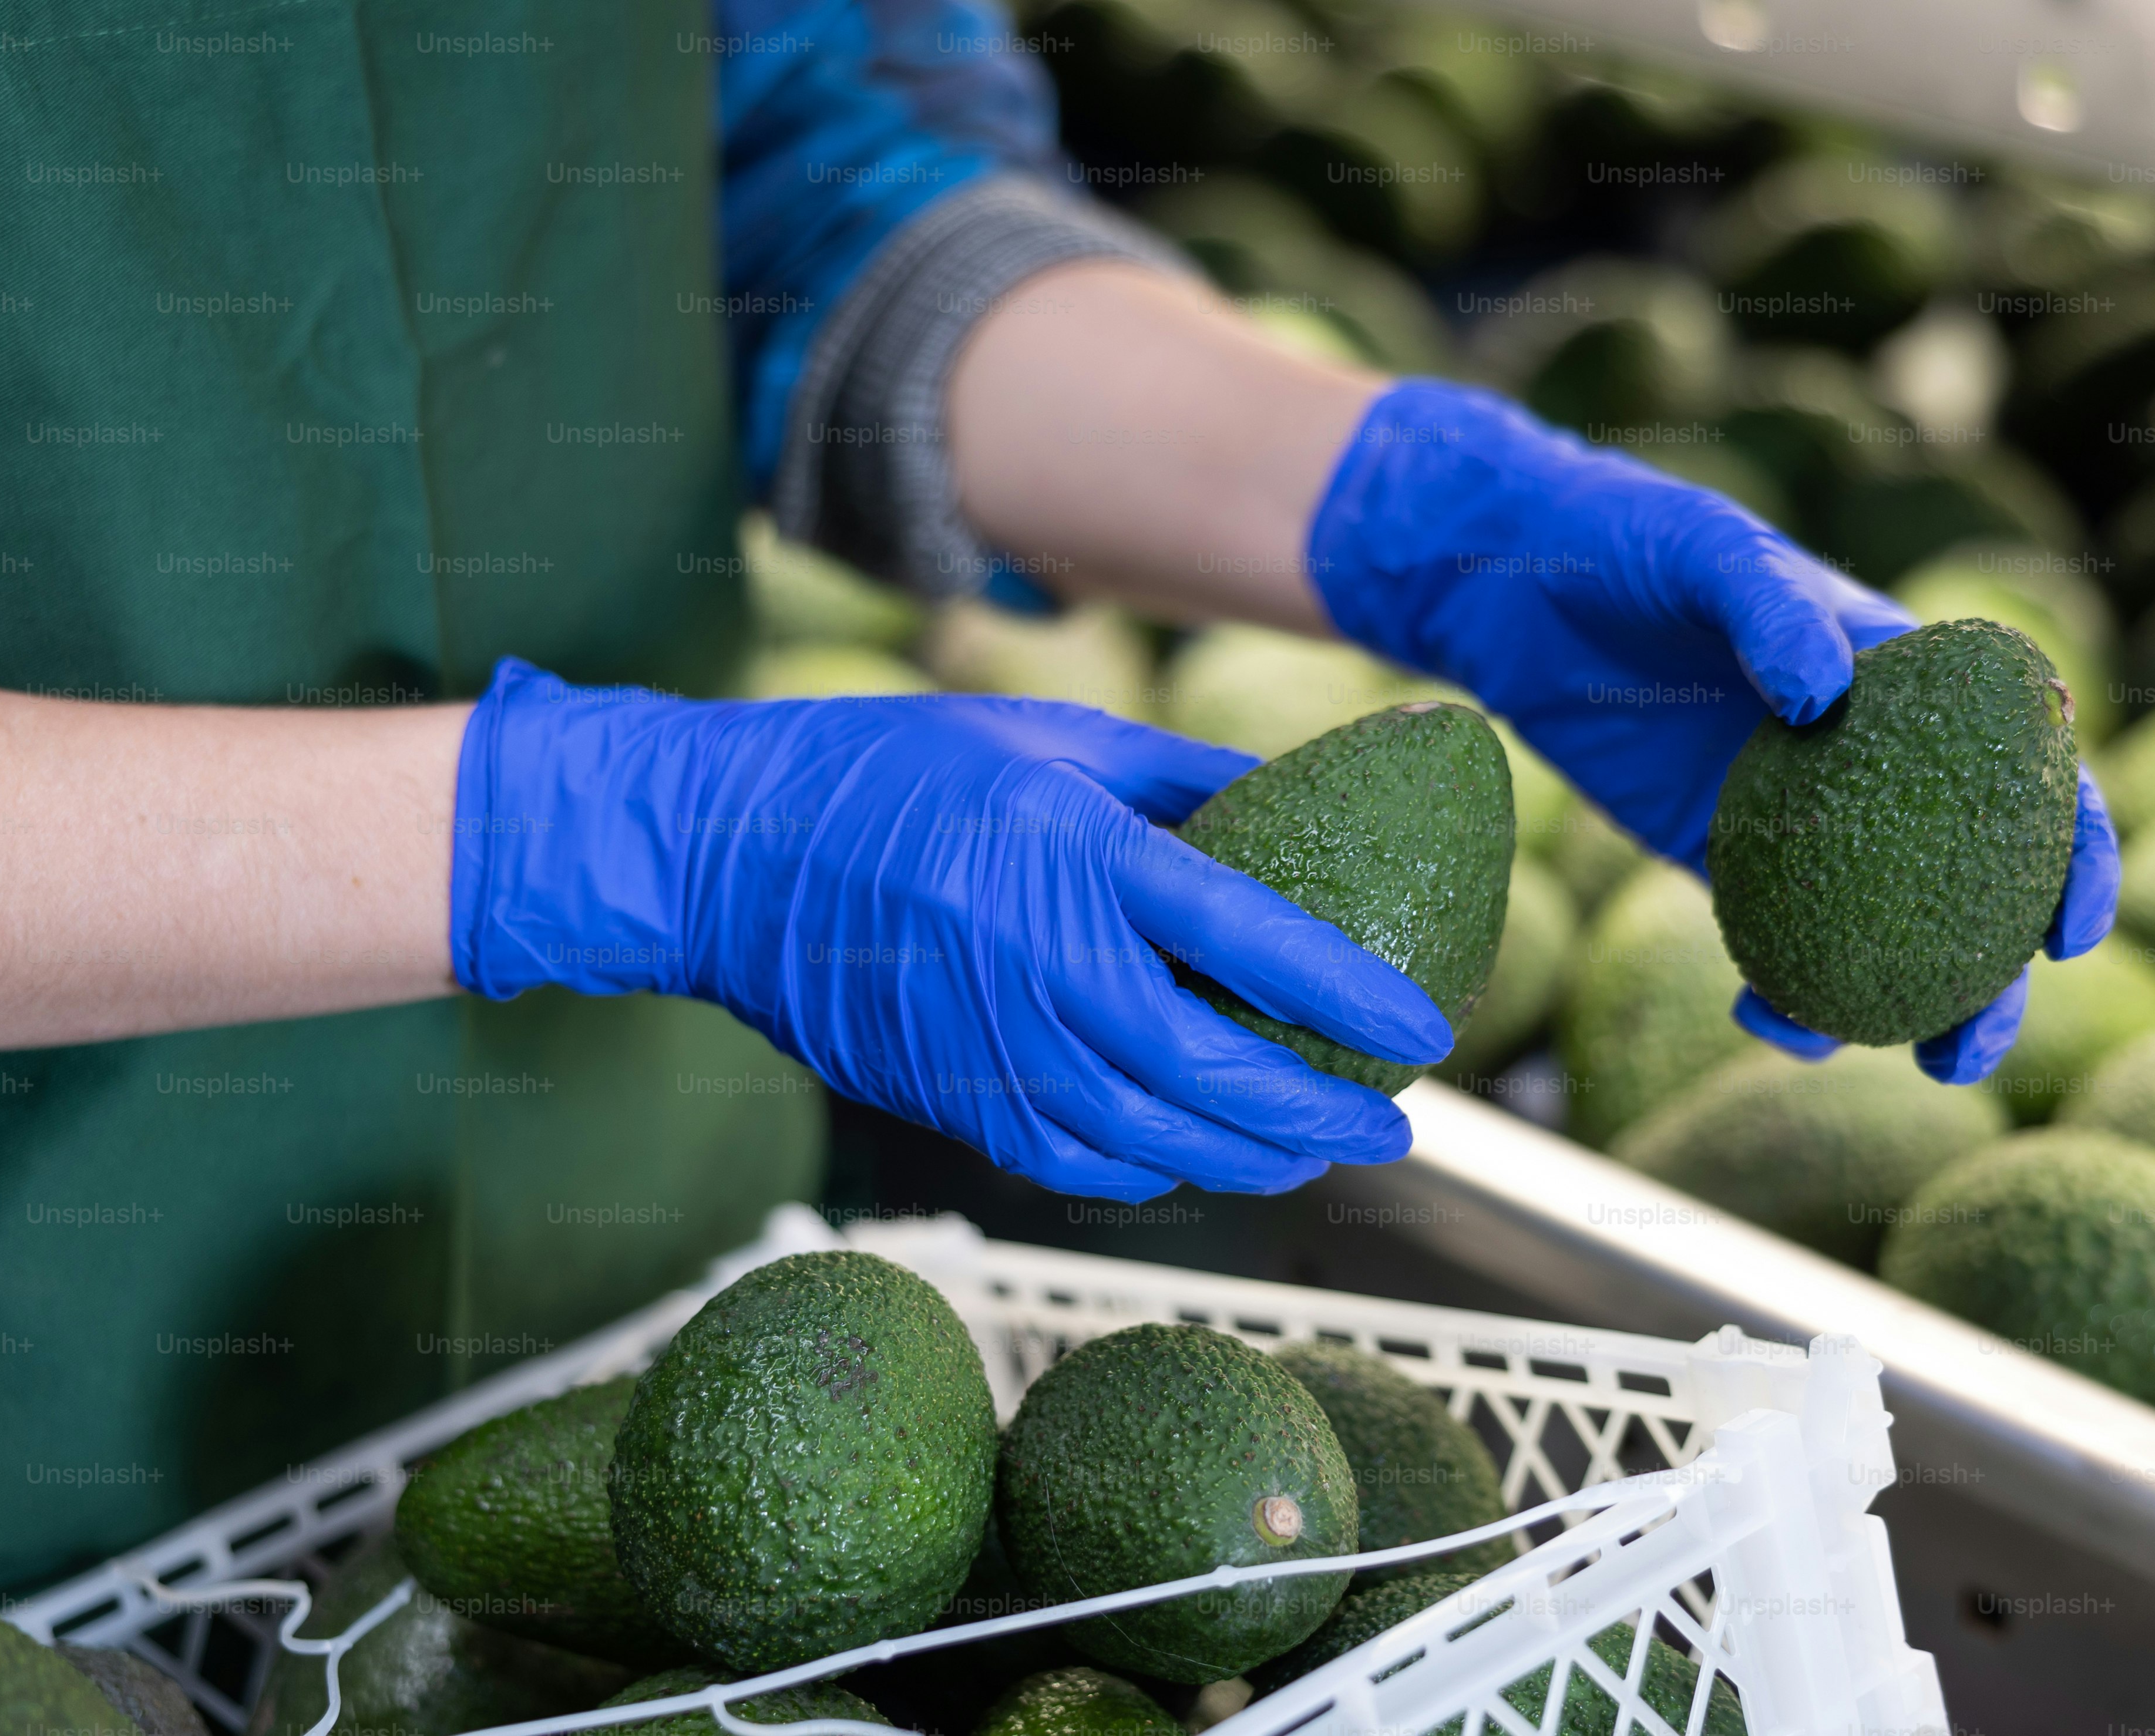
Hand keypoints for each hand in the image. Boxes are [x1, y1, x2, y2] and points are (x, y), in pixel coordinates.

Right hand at [447, 661, 1451, 1199]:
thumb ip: (1176, 779)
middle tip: (1392, 1121)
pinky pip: (1077, 1162)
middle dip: (1319, 1112)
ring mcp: (992, 1044)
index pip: (1252, 942)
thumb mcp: (1045, 735)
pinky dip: (1153, 1174)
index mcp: (1078, 858)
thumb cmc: (891, 772)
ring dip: (1252, 1158)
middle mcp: (1043, 964)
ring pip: (1155, 1142)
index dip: (1350, 993)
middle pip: (1215, 1072)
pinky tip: (1198, 1159)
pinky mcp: (951, 1098)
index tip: (1426, 1024)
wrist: (728, 850)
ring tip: (1315, 1150)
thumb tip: (1293, 799)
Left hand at [1306, 380, 2118, 1082]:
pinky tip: (1762, 1016)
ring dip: (1896, 1011)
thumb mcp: (1705, 553)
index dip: (2075, 854)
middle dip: (1991, 981)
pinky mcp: (1716, 851)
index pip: (2031, 771)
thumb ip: (1767, 611)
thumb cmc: (1631, 543)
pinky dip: (1782, 990)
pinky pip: (1770, 937)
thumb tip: (1824, 695)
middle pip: (1973, 886)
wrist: (1515, 583)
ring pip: (1877, 932)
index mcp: (1908, 684)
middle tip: (1969, 1051)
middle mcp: (1872, 760)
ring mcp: (1798, 815)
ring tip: (1899, 1069)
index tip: (2072, 938)